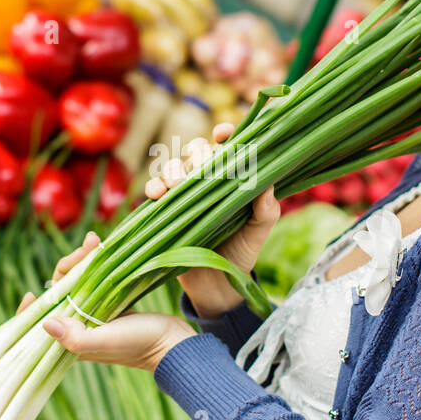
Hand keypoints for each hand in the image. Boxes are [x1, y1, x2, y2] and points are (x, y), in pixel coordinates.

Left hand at [16, 230, 196, 371]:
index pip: (39, 326)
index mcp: (72, 343)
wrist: (175, 344)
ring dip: (81, 261)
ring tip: (94, 240)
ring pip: (78, 285)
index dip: (30, 310)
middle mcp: (79, 330)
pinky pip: (96, 283)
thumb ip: (76, 338)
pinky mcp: (112, 306)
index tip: (32, 292)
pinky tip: (102, 248)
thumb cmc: (140, 345)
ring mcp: (95, 317)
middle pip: (59, 295)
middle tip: (85, 249)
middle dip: (66, 269)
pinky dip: (96, 265)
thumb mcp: (107, 341)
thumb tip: (46, 323)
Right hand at [144, 122, 279, 318]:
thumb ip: (266, 210)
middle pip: (196, 151)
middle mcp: (206, 181)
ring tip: (177, 182)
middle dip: (198, 153)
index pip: (227, 147)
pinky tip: (157, 194)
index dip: (225, 135)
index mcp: (231, 178)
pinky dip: (153, 188)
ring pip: (173, 167)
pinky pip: (154, 192)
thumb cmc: (242, 252)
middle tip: (203, 165)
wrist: (218, 286)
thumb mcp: (259, 232)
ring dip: (173, 170)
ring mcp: (183, 195)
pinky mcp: (164, 211)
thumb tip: (266, 186)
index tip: (224, 134)